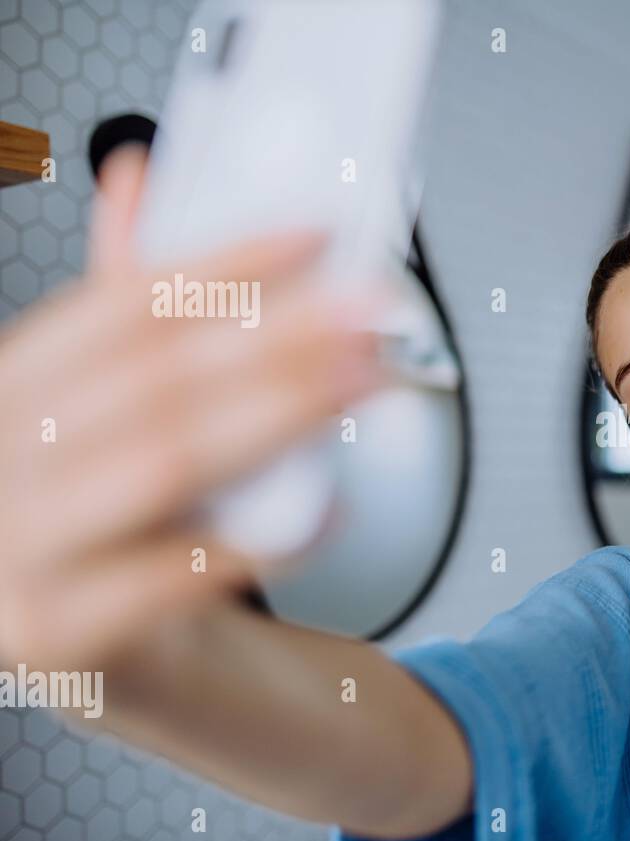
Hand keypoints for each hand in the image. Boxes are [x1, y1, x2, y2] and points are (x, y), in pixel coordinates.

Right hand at [0, 145, 390, 674]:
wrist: (91, 655)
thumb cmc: (107, 518)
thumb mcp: (103, 409)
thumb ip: (127, 311)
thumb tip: (144, 175)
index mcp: (2, 390)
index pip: (116, 307)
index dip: (221, 263)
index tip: (316, 236)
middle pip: (152, 380)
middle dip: (277, 335)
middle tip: (371, 310)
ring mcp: (10, 553)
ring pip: (164, 463)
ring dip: (282, 411)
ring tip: (366, 378)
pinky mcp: (55, 636)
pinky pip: (174, 578)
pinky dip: (261, 541)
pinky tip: (328, 508)